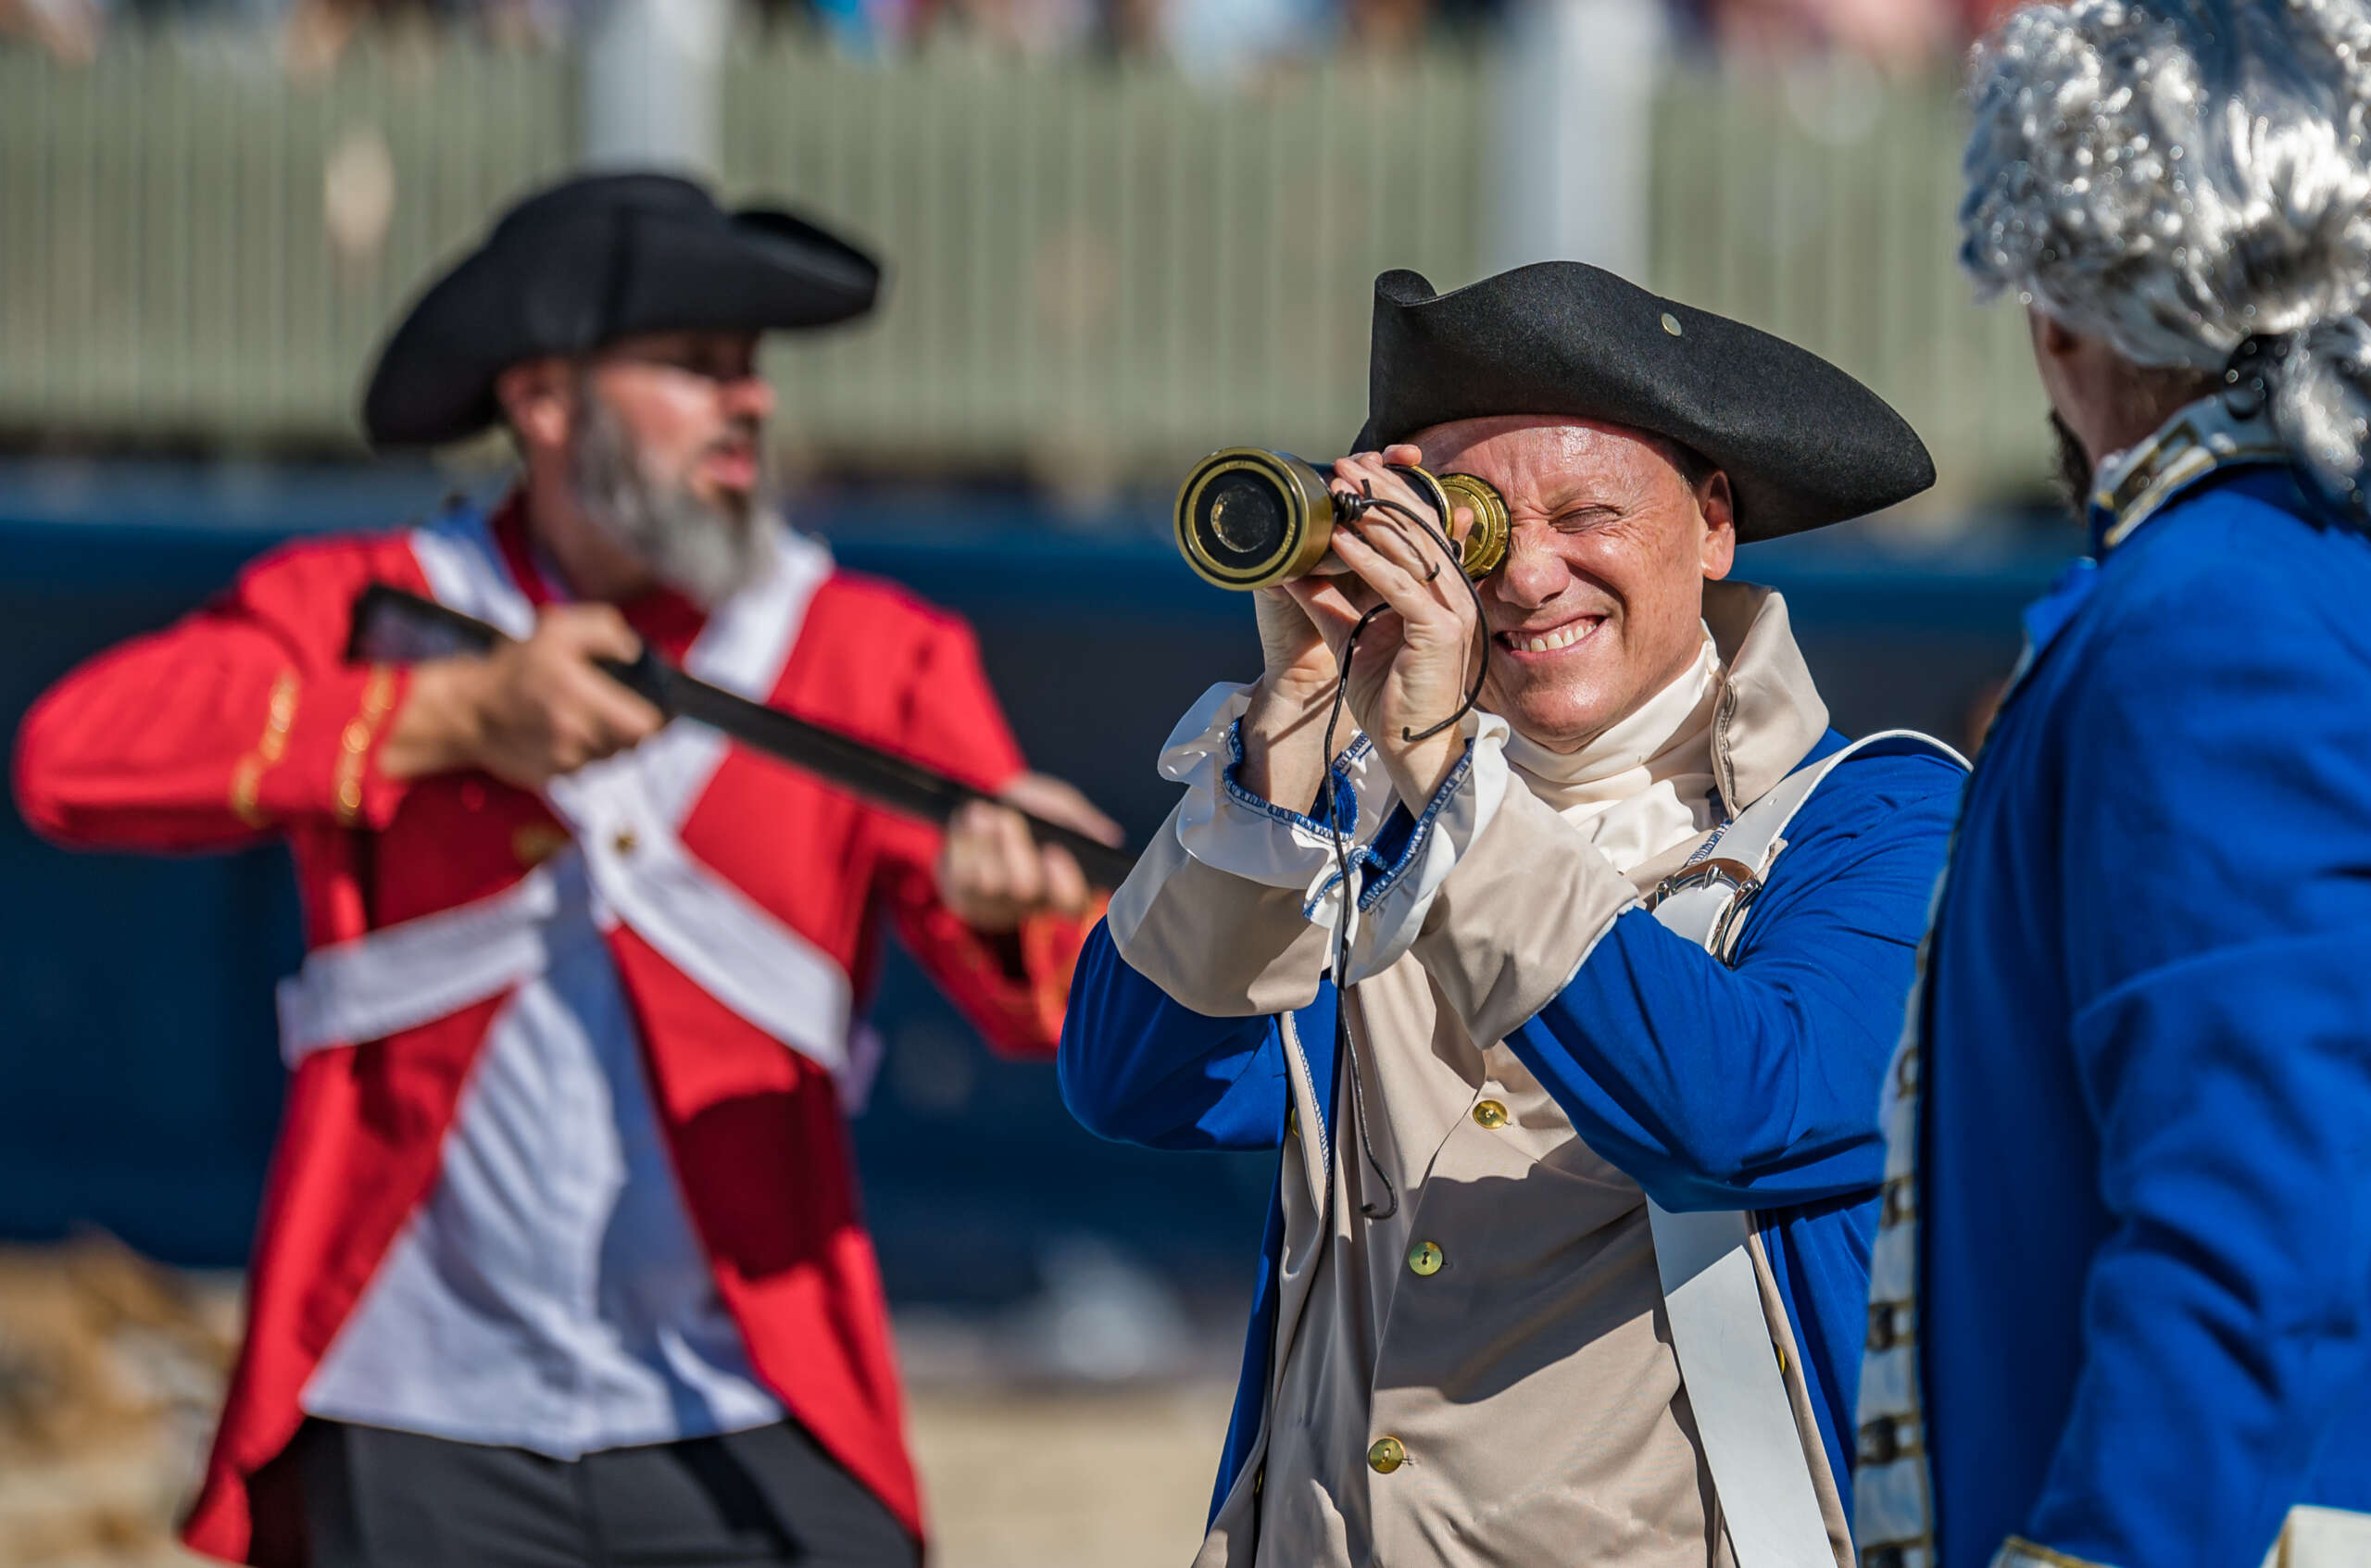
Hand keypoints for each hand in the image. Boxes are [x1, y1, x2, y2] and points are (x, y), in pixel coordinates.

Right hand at [382, 604, 664, 788]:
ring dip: (611, 740)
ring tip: (590, 716)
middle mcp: (575, 736)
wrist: (468, 710)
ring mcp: (564, 762)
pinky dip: (587, 752)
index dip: (659, 718)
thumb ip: (603, 630)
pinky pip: (586, 768)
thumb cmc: (515, 668)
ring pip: (611, 757)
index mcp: (580, 699)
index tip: (658, 707)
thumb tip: (633, 651)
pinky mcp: (552, 777)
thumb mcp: (557, 631)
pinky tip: (568, 731)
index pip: (646, 727)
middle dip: (635, 727)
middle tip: (624, 708)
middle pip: (634, 745)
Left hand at [936, 771, 1124, 931]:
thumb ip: (1079, 817)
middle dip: (1017, 849)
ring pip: (991, 880)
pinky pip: (963, 871)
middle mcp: (1031, 897)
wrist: (981, 811)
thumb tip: (1110, 839)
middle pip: (1026, 888)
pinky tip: (969, 820)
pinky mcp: (963, 890)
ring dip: (986, 840)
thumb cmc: (1030, 812)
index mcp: (1062, 882)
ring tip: (985, 814)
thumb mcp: (1057, 805)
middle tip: (1008, 818)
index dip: (1066, 883)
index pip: (1074, 902)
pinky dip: (964, 841)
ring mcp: (996, 897)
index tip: (1055, 851)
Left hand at [1282, 445, 1482, 809]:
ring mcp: (1452, 611)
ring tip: (1339, 494)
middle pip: (1419, 529)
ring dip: (1373, 518)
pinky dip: (1369, 562)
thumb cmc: (1388, 694)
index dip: (1390, 497)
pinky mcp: (1440, 631)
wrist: (1409, 746)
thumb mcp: (1349, 635)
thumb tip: (1291, 569)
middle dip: (1381, 495)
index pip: (1419, 531)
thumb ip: (1327, 601)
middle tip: (1344, 469)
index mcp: (1440, 590)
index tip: (1354, 473)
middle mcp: (1453, 594)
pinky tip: (1340, 542)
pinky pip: (1402, 586)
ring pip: (1413, 551)